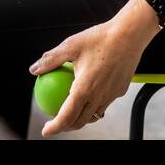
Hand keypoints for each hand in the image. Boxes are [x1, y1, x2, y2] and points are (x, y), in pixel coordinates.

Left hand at [30, 18, 148, 136]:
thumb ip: (51, 59)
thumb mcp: (70, 45)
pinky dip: (95, 105)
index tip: (46, 130)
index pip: (66, 117)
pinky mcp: (120, 91)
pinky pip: (105, 104)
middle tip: (57, 121)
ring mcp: (111, 95)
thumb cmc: (101, 38)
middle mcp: (99, 97)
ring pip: (94, 115)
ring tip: (73, 111)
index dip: (55, 127)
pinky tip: (91, 94)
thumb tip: (35, 69)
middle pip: (80, 122)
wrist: (129, 35)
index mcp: (84, 89)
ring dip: (81, 118)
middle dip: (66, 126)